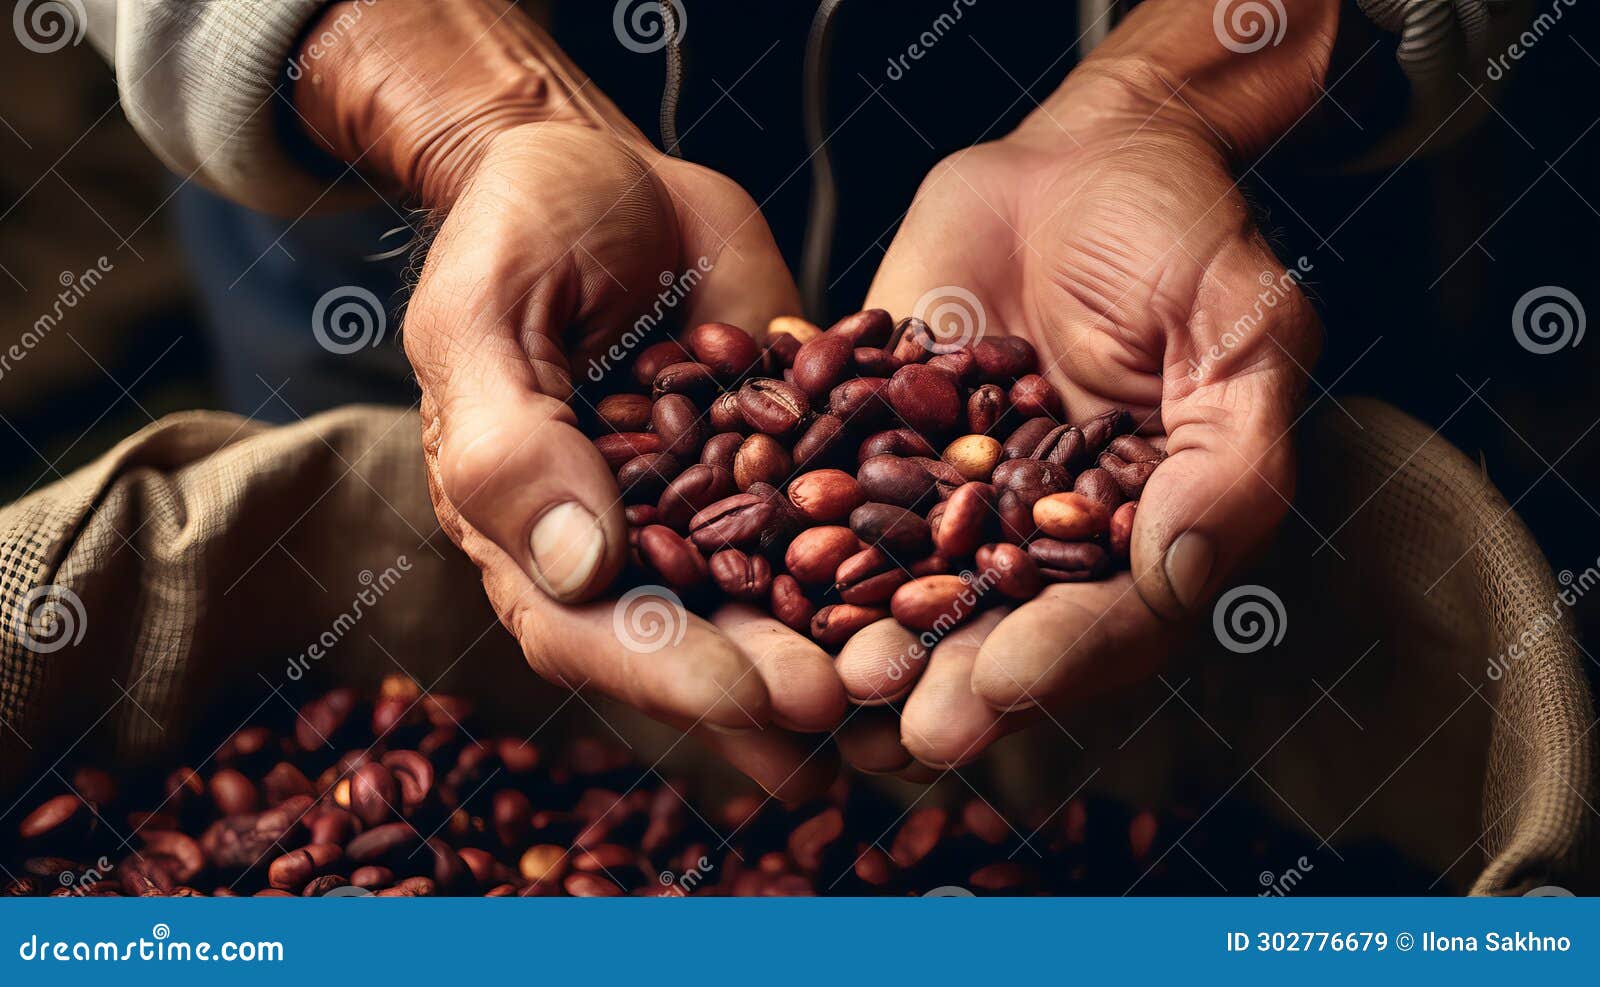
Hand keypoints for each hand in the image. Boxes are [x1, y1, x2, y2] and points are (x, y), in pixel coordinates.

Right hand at [296, 1, 845, 797]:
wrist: (608, 166)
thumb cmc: (519, 226)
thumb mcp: (487, 313)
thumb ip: (513, 441)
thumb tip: (577, 567)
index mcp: (530, 529)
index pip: (590, 630)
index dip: (668, 673)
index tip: (749, 699)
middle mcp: (628, 541)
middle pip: (698, 638)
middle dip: (774, 679)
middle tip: (853, 702)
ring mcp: (714, 507)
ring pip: (780, 597)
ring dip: (842, 642)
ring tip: (915, 671)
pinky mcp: (789, 460)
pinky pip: (841, 515)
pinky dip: (893, 553)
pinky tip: (956, 587)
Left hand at [838, 25, 1331, 773]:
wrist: (1080, 159)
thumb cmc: (1181, 236)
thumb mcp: (1239, 331)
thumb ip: (1228, 457)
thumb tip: (1183, 573)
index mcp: (1133, 536)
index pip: (1103, 623)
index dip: (1055, 660)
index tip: (1000, 686)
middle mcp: (1031, 536)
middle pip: (990, 632)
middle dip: (940, 679)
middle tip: (890, 724)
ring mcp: (946, 495)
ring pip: (896, 584)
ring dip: (856, 637)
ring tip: (814, 679)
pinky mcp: (873, 441)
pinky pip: (825, 491)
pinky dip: (786, 529)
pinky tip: (744, 568)